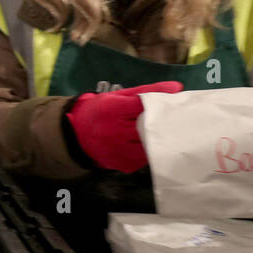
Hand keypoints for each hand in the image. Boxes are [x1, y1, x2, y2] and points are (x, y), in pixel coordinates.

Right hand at [66, 80, 182, 172]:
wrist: (75, 136)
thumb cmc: (100, 112)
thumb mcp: (117, 97)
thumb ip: (146, 91)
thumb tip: (176, 87)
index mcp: (113, 110)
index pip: (145, 105)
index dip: (162, 104)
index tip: (175, 102)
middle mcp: (114, 132)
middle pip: (150, 127)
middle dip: (163, 123)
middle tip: (174, 120)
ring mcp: (119, 150)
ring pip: (150, 144)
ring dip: (156, 139)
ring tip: (159, 132)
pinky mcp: (124, 165)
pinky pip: (145, 158)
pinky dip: (147, 150)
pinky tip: (143, 144)